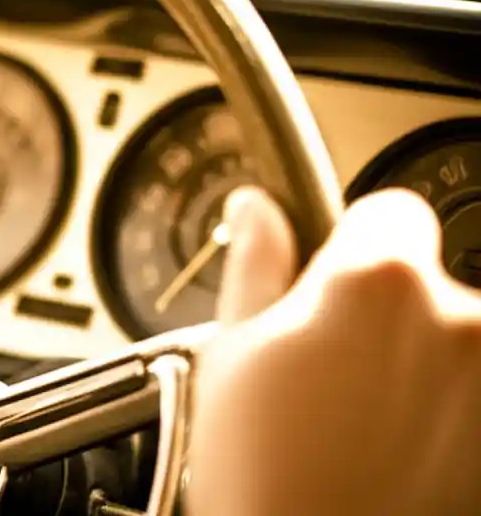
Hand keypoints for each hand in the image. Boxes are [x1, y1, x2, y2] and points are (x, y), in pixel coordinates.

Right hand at [187, 187, 480, 514]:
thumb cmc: (264, 479)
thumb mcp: (232, 359)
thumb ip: (257, 267)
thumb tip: (255, 209)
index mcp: (380, 282)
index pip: (390, 212)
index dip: (354, 246)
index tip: (332, 285)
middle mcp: (463, 320)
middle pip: (430, 287)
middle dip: (390, 319)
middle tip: (334, 378)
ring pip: (460, 347)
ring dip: (427, 371)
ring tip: (368, 430)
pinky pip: (475, 399)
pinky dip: (453, 418)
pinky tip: (401, 453)